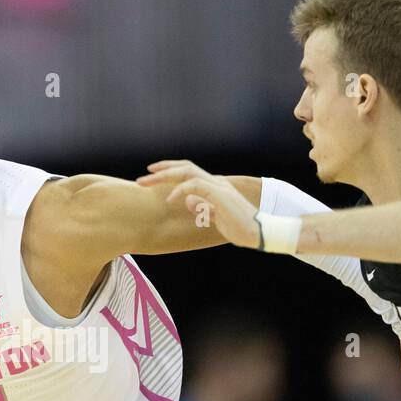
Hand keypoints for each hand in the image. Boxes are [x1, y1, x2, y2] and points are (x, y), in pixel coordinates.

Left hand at [138, 160, 259, 247]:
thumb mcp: (216, 217)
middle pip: (184, 167)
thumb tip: (188, 201)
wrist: (258, 232)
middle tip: (141, 178)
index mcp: (214, 186)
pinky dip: (180, 190)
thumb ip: (203, 208)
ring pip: (187, 172)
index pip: (189, 171)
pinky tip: (169, 199)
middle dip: (161, 170)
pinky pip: (195, 186)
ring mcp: (217, 186)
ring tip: (146, 183)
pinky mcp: (219, 194)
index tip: (152, 173)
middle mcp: (215, 182)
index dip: (170, 169)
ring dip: (164, 176)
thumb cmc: (239, 226)